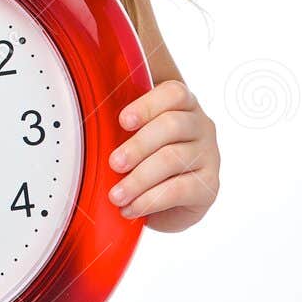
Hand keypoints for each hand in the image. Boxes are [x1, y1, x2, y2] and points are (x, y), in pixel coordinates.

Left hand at [107, 79, 219, 233]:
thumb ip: (122, 124)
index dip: (147, 105)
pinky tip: (131, 208)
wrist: (164, 204)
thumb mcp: (131, 136)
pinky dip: (150, 200)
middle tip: (114, 163)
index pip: (173, 93)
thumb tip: (92, 125)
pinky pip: (179, 189)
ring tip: (116, 195)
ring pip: (173, 159)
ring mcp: (209, 155)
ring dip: (139, 179)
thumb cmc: (142, 160)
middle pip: (172, 125)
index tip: (123, 122)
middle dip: (138, 145)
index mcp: (182, 105)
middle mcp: (200, 126)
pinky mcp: (210, 185)